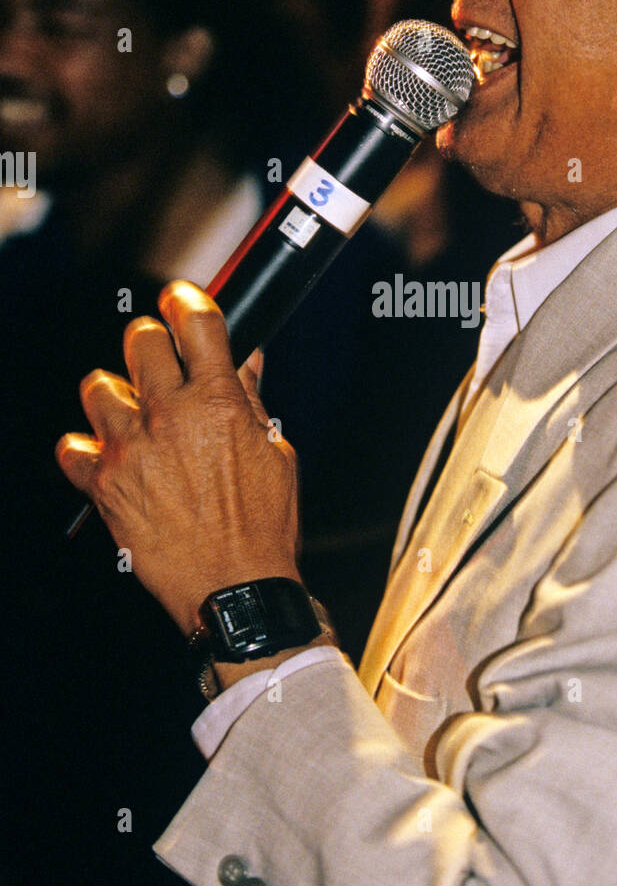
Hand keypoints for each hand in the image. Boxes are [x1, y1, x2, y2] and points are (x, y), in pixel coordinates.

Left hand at [56, 281, 302, 635]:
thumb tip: (244, 360)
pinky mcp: (104, 485)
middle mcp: (169, 417)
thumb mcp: (274, 452)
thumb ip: (249, 400)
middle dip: (151, 342)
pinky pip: (72, 447)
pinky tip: (109, 457)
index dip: (186, 299)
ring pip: (98, 386)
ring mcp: (131, 450)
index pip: (195, 321)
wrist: (233, 587)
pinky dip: (86, 449)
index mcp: (218, 402)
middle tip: (160, 360)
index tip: (180, 299)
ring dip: (116, 393)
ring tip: (132, 412)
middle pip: (140, 339)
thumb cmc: (262, 527)